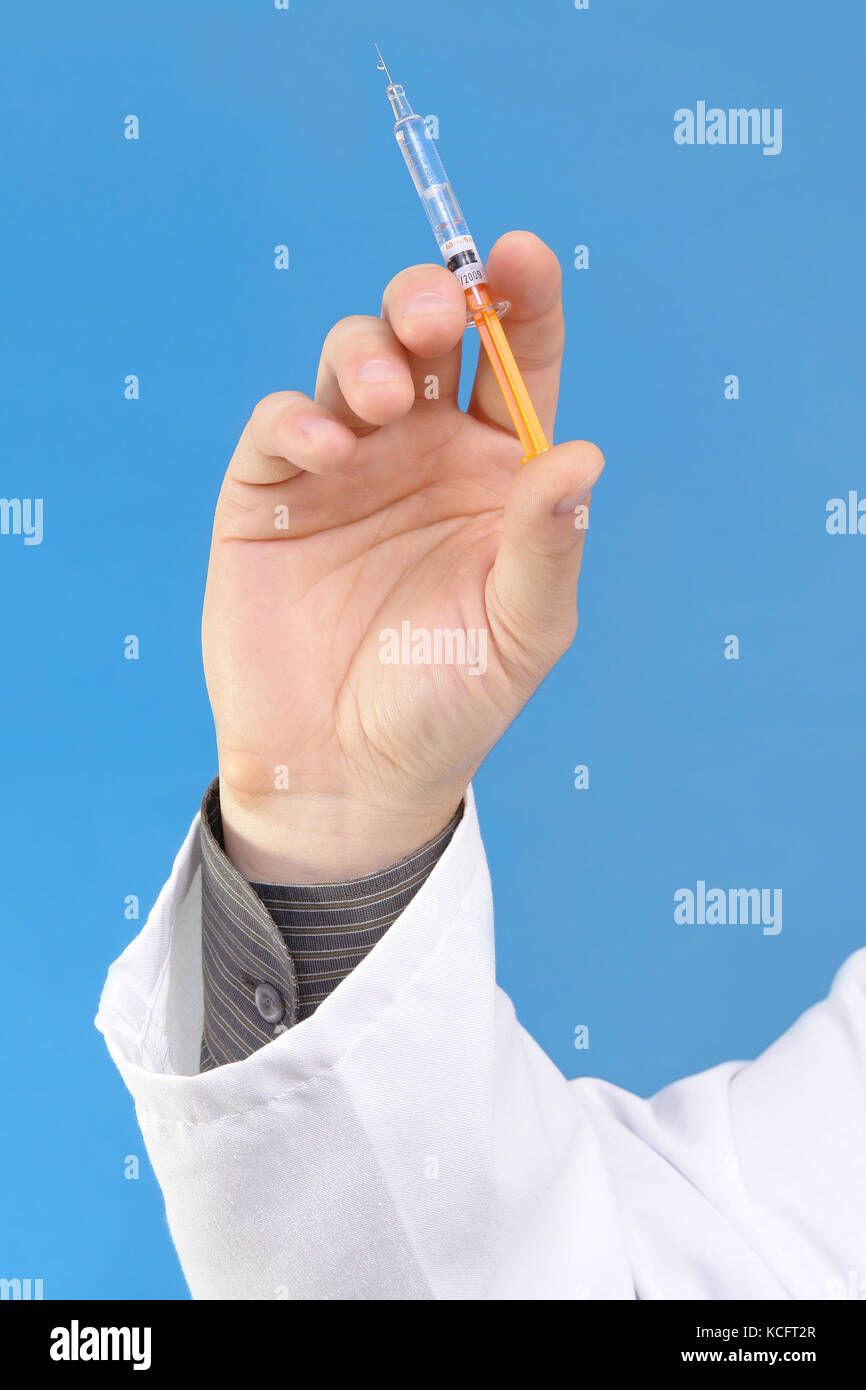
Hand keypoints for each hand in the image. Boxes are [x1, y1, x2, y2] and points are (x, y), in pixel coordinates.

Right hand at [202, 231, 603, 880]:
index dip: (521, 300)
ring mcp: (345, 467)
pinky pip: (282, 425)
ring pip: (352, 361)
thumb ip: (548, 545)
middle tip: (435, 313)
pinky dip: (301, 419)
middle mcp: (423, 452)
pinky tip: (328, 449)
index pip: (516, 364)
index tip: (521, 256)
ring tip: (385, 402)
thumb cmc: (447, 704)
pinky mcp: (271, 493)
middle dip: (429, 300)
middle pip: (426, 337)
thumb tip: (583, 454)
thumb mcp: (519, 632)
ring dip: (368, 356)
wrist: (345, 775)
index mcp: (497, 472)